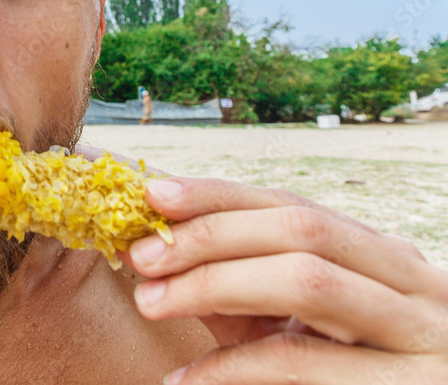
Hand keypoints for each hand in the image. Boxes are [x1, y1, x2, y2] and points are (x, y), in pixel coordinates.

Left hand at [121, 177, 447, 383]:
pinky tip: (184, 381)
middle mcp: (414, 286)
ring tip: (149, 303)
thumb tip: (158, 256)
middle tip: (140, 256)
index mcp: (385, 261)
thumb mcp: (298, 332)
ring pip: (305, 282)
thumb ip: (243, 294)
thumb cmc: (348, 384)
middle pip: (300, 230)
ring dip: (211, 285)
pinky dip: (230, 367)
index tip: (154, 194)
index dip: (220, 195)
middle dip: (210, 236)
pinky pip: (298, 363)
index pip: (294, 206)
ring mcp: (421, 337)